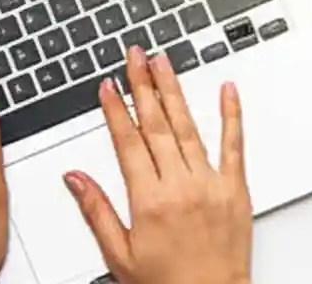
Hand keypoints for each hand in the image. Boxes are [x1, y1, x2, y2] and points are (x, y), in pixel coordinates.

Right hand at [64, 48, 251, 283]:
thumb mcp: (119, 255)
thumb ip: (96, 211)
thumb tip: (74, 178)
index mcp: (148, 201)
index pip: (128, 143)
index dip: (116, 110)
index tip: (107, 85)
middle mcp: (180, 187)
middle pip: (157, 125)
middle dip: (142, 86)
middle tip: (134, 56)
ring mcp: (211, 185)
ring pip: (189, 127)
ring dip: (174, 91)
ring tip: (163, 63)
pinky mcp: (236, 190)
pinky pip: (235, 145)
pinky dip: (231, 115)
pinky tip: (227, 90)